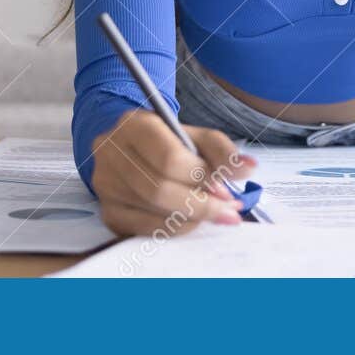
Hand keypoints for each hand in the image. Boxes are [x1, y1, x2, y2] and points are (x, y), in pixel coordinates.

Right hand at [90, 110, 258, 236]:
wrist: (130, 147)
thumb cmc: (166, 140)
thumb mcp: (193, 135)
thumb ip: (222, 150)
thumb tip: (248, 168)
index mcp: (133, 125)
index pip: (168, 158)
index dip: (201, 176)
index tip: (227, 187)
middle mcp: (111, 154)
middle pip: (159, 190)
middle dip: (201, 204)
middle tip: (229, 209)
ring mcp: (106, 185)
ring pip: (153, 212)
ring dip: (192, 218)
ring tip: (216, 213)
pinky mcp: (108, 211)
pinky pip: (145, 229)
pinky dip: (175, 228)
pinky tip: (193, 220)